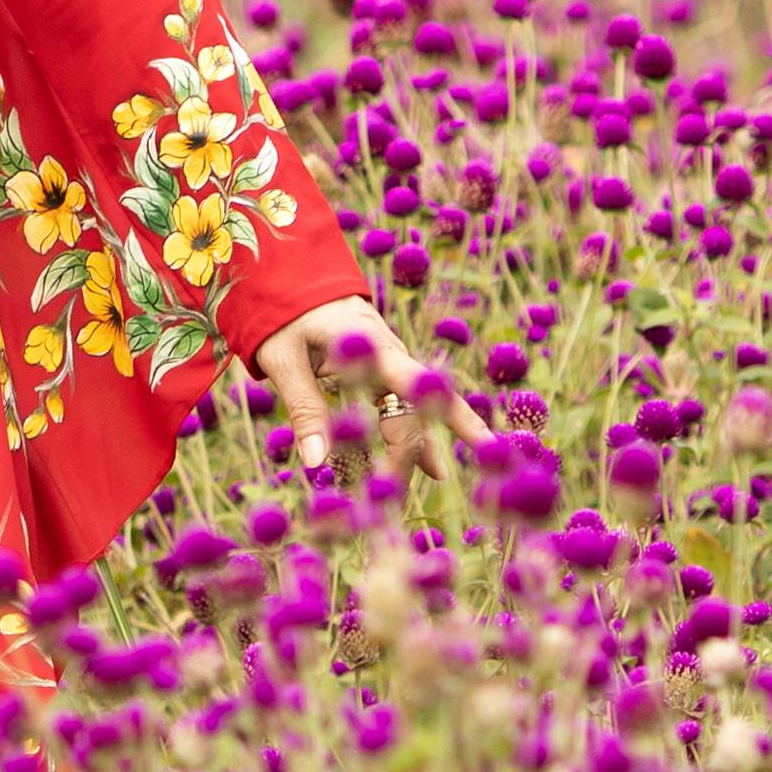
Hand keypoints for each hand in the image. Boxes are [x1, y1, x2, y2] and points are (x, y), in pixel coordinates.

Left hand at [252, 293, 463, 482]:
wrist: (289, 273)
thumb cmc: (282, 314)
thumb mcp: (283, 360)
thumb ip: (303, 408)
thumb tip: (317, 465)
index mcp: (371, 347)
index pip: (422, 388)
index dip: (458, 419)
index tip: (489, 447)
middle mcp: (389, 354)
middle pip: (411, 412)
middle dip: (410, 456)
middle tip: (392, 498)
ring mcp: (388, 360)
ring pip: (410, 410)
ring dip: (416, 446)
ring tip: (435, 479)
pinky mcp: (380, 367)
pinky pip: (399, 405)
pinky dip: (406, 433)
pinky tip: (425, 465)